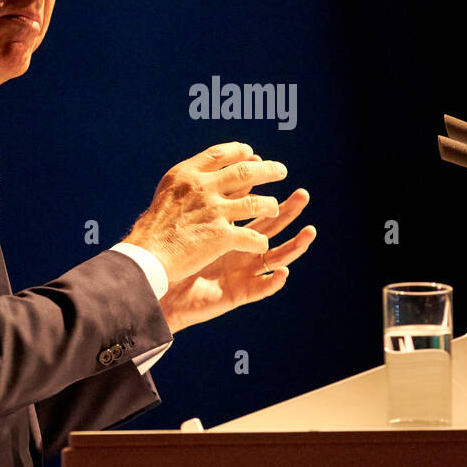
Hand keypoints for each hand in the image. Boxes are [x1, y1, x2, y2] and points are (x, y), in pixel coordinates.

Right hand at [123, 141, 287, 284]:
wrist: (146, 255)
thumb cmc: (154, 228)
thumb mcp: (168, 193)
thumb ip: (190, 182)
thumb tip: (208, 173)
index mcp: (187, 174)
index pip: (219, 154)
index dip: (238, 151)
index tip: (251, 153)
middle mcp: (203, 187)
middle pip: (244, 171)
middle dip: (267, 170)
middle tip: (280, 170)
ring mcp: (214, 211)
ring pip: (256, 203)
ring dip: (270, 205)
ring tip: (275, 208)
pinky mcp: (221, 236)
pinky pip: (251, 236)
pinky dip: (259, 241)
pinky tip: (262, 244)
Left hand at [157, 155, 315, 332]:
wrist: (156, 288)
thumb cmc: (169, 257)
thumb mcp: (192, 221)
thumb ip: (209, 200)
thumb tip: (219, 172)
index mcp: (230, 233)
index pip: (255, 211)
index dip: (264, 190)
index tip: (280, 174)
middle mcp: (240, 251)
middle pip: (271, 228)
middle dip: (288, 212)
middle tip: (303, 194)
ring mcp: (242, 272)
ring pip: (276, 258)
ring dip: (294, 245)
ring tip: (310, 231)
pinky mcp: (238, 293)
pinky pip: (260, 289)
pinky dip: (273, 282)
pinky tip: (282, 273)